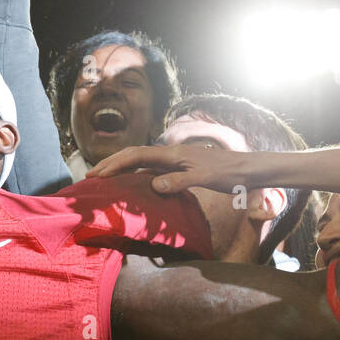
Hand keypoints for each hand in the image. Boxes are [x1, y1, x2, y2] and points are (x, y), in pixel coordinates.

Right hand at [88, 143, 251, 194]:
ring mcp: (175, 159)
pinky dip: (134, 172)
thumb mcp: (205, 179)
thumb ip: (180, 181)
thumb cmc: (230, 173)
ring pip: (140, 160)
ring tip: (103, 177)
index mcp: (173, 154)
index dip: (114, 164)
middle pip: (133, 154)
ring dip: (120, 167)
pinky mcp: (180, 167)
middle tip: (90, 176)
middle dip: (110, 163)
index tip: (97, 175)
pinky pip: (150, 167)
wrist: (249, 169)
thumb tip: (153, 185)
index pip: (136, 155)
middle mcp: (171, 153)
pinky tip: (130, 181)